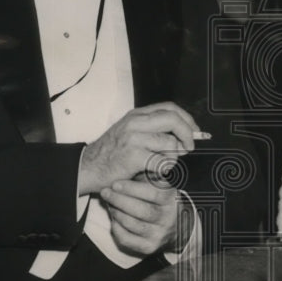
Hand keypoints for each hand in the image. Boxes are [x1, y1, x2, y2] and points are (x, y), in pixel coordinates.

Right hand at [78, 102, 198, 195]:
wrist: (86, 168)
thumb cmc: (111, 153)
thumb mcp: (130, 132)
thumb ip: (152, 129)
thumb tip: (184, 136)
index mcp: (137, 115)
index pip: (170, 108)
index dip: (187, 119)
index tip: (194, 131)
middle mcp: (135, 123)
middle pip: (173, 120)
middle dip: (188, 134)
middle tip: (189, 148)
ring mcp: (134, 139)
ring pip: (170, 143)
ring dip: (174, 157)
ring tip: (164, 164)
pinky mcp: (133, 156)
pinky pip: (162, 162)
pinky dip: (164, 169)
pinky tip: (155, 172)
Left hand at [101, 176, 193, 255]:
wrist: (176, 227)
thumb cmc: (160, 200)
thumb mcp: (159, 185)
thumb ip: (147, 176)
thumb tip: (128, 165)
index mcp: (172, 200)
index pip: (153, 193)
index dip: (132, 188)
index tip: (115, 183)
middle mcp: (168, 218)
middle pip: (141, 211)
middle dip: (119, 200)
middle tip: (105, 192)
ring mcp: (160, 234)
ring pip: (132, 224)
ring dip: (116, 212)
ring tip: (109, 203)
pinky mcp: (150, 247)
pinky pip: (127, 239)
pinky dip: (116, 228)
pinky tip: (114, 218)